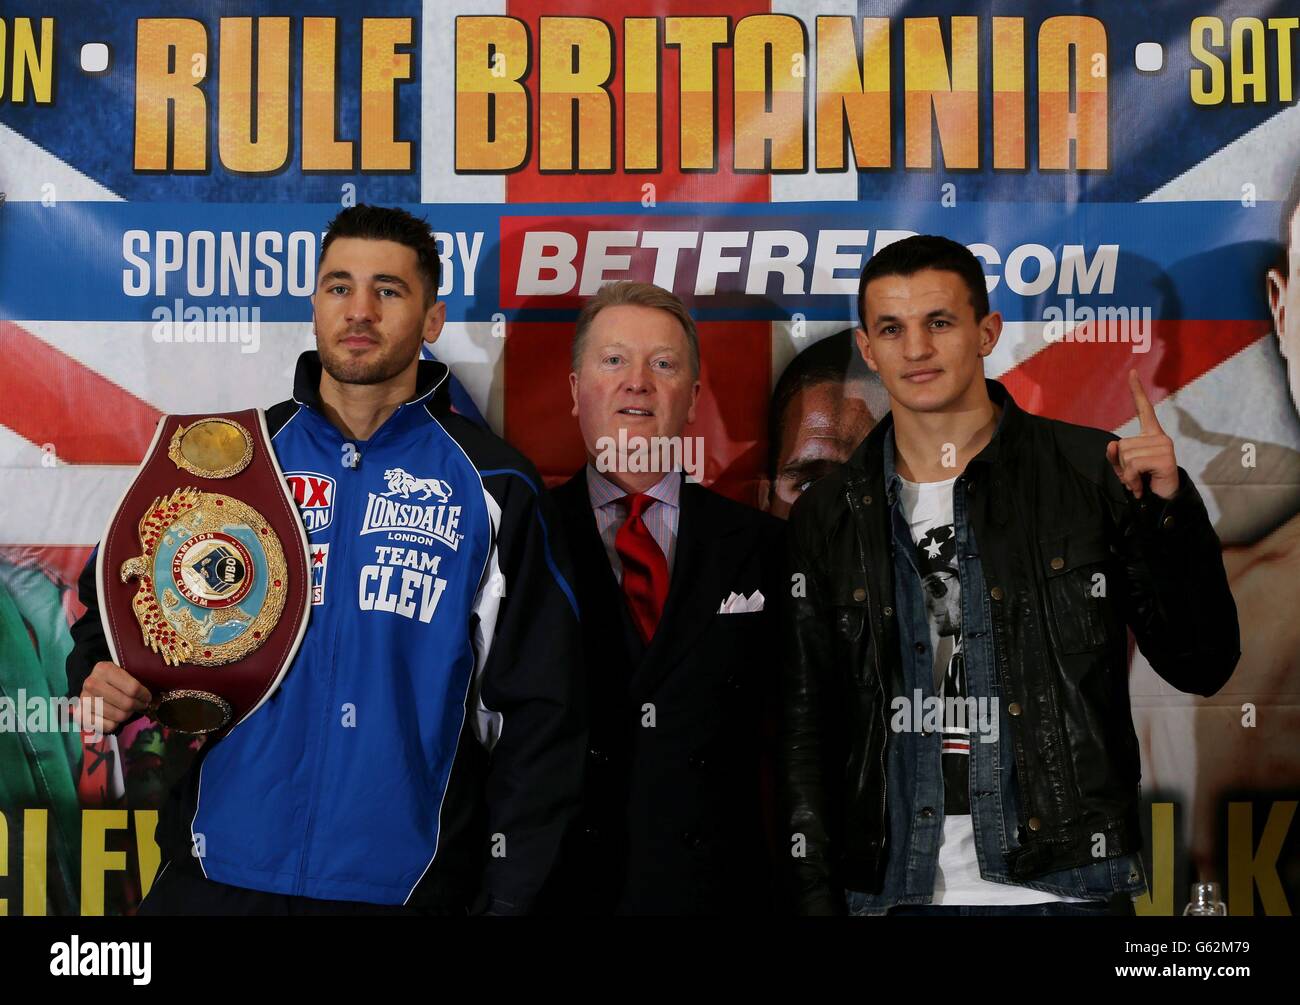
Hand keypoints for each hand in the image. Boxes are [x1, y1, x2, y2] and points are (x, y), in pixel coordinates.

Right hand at [78, 661, 151, 735]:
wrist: (91, 684)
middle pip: (126, 704)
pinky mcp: (80, 715)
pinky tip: (115, 716)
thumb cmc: (115, 679)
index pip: (133, 688)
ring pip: (118, 716)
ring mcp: (84, 700)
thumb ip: (140, 682)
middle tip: (142, 705)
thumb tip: (157, 701)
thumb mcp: (126, 673)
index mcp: (104, 669)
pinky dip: (116, 724)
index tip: (148, 697)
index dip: (145, 695)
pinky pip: (108, 726)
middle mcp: (91, 683)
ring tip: (129, 710)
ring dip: (128, 715)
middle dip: (138, 706)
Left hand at [1105, 369, 1179, 499]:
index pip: (1143, 409)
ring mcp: (1164, 446)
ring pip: (1126, 455)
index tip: (1132, 372)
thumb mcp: (1124, 468)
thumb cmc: (1144, 480)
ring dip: (1127, 473)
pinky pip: (1133, 465)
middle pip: (1122, 444)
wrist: (1162, 499)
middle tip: (1135, 475)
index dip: (1136, 391)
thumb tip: (1111, 445)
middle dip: (1122, 464)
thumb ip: (1115, 456)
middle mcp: (1159, 436)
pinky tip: (1141, 486)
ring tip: (1139, 480)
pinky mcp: (1165, 458)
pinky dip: (1131, 479)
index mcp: (1150, 434)